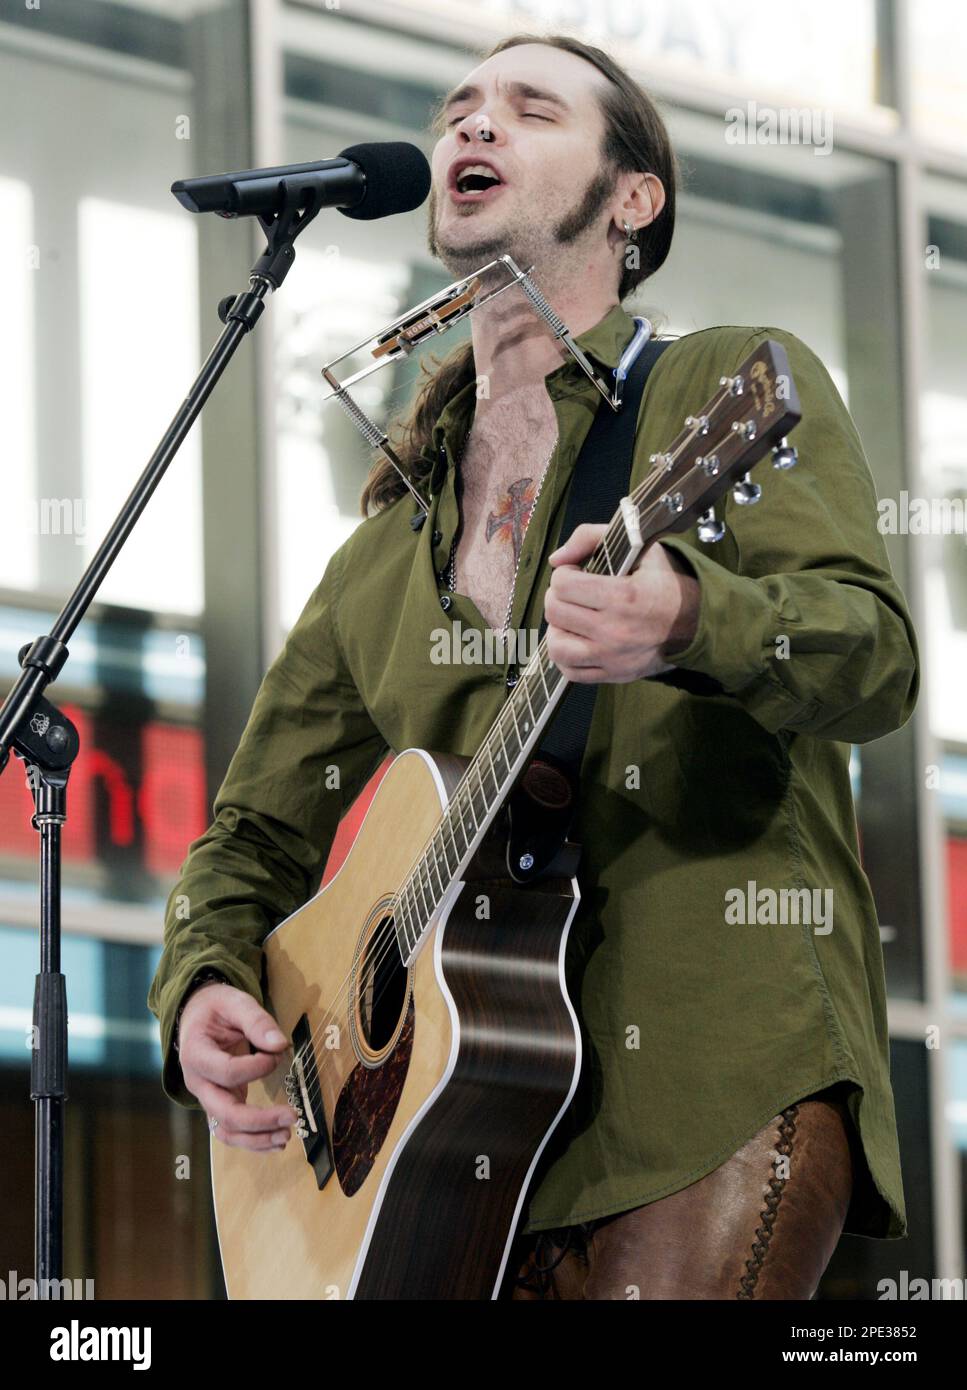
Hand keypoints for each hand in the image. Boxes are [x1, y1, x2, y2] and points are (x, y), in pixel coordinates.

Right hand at [177, 983, 296, 1152]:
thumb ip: (257, 1021)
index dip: (255, 1068)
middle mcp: (198, 1083)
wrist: (197, 1016)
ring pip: (226, 1130)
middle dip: (259, 1120)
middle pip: (224, 1113)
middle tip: (291, 1116)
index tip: (276, 1056)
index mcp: (196, 1054)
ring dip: (257, 1139)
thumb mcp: (235, 1003)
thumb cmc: (216, 1008)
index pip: (226, 1072)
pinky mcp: (219, 1104)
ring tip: (286, 1136)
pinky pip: (232, 1131)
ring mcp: (207, 1097)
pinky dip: (253, 1141)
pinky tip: (276, 1140)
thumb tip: (280, 1044)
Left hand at [545, 524, 699, 681]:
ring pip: (556, 646)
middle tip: (572, 594)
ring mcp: (613, 657)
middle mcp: (615, 631)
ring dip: (557, 628)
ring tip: (570, 619)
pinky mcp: (613, 674)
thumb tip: (556, 559)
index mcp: (623, 597)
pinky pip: (570, 671)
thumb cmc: (665, 582)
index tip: (576, 573)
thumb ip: (591, 537)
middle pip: (555, 612)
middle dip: (557, 596)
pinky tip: (576, 640)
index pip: (563, 585)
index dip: (564, 574)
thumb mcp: (639, 546)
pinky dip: (565, 656)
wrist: (695, 622)